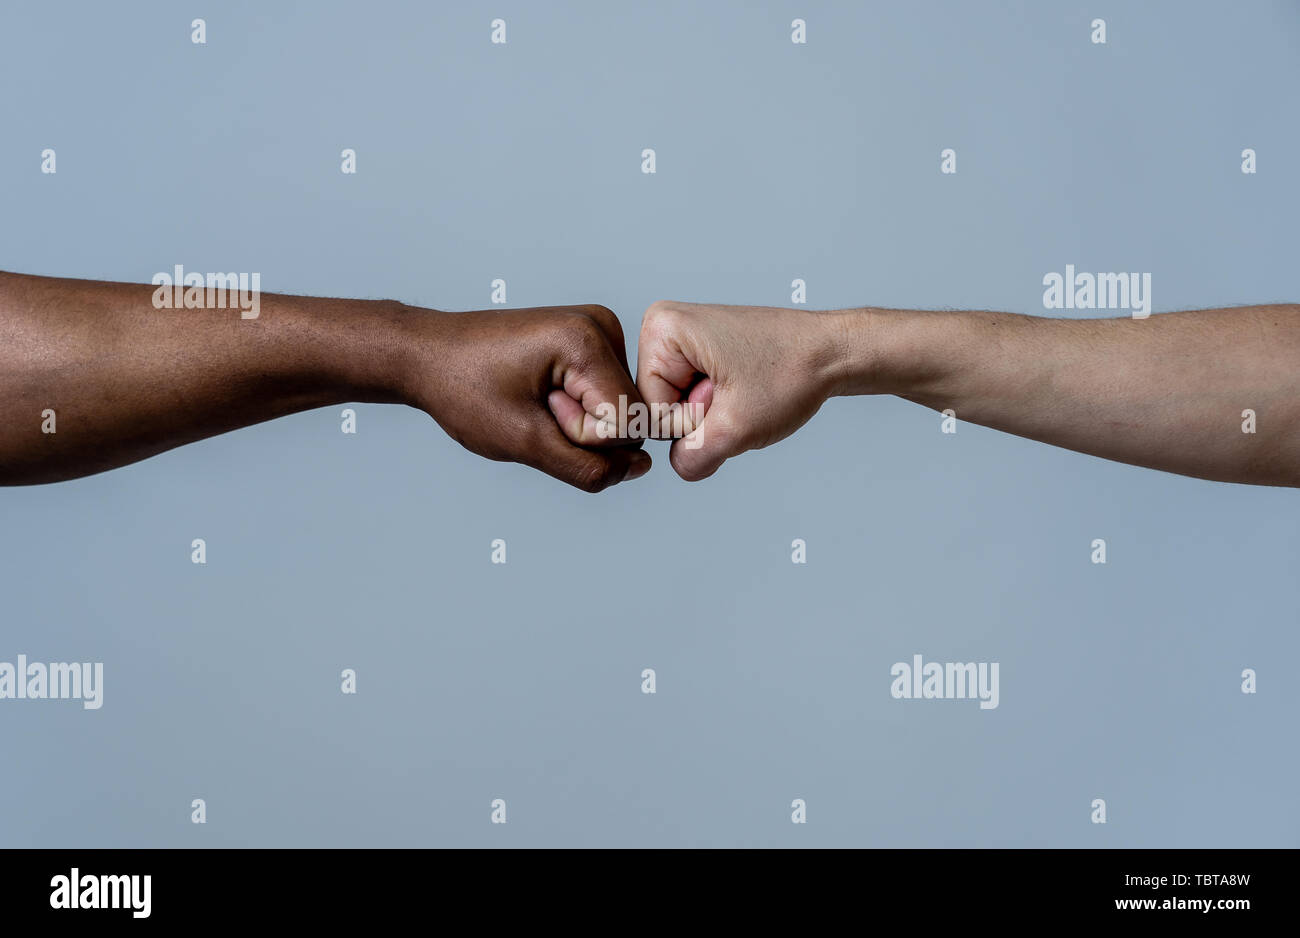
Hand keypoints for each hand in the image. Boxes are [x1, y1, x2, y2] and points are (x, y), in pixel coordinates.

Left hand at [402, 304, 650, 491]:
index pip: (626, 424)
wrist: (429, 355)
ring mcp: (600, 332)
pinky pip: (605, 399)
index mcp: (587, 339)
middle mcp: (602, 326)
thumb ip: (588, 466)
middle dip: (581, 432)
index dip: (583, 439)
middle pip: (626, 416)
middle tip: (532, 409)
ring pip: (617, 411)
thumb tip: (638, 469)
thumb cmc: (463, 387)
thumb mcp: (523, 442)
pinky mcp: (592, 343)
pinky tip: (540, 396)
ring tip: (532, 401)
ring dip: (576, 424)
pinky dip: (575, 411)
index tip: (538, 413)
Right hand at [635, 300, 846, 479]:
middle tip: (739, 395)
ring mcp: (681, 337)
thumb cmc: (792, 373)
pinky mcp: (698, 350)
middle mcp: (664, 326)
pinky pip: (691, 397)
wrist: (832, 353)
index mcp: (662, 330)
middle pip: (659, 407)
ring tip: (744, 391)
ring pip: (676, 407)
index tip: (728, 397)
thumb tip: (681, 466)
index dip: (691, 422)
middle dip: (700, 418)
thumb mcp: (736, 429)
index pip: (649, 410)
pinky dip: (719, 406)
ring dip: (712, 415)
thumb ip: (693, 457)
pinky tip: (744, 390)